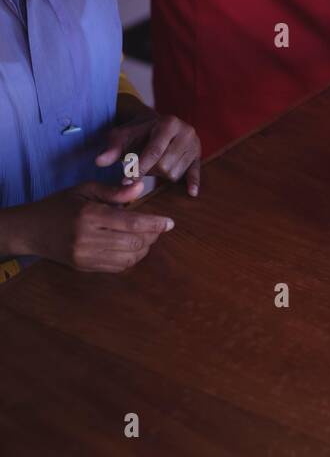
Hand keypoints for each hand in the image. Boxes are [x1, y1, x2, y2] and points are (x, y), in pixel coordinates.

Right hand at [13, 178, 174, 272]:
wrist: (31, 230)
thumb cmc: (60, 205)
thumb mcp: (85, 190)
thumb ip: (115, 191)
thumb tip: (141, 188)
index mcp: (89, 215)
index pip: (131, 222)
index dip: (155, 224)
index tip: (170, 222)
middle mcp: (88, 239)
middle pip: (133, 243)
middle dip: (152, 236)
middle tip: (158, 227)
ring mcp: (85, 257)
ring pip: (128, 258)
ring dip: (144, 248)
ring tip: (147, 236)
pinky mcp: (84, 268)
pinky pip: (117, 267)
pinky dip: (131, 258)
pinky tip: (133, 247)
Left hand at [96, 110, 201, 196]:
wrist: (154, 126)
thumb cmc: (135, 133)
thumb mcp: (121, 137)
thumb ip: (111, 149)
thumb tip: (99, 161)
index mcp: (168, 123)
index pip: (153, 152)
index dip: (138, 168)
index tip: (125, 180)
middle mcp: (186, 131)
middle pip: (165, 165)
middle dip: (149, 170)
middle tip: (141, 166)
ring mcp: (194, 144)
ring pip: (175, 173)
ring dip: (160, 176)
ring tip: (154, 165)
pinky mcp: (198, 156)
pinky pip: (195, 173)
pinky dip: (192, 183)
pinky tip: (191, 193)